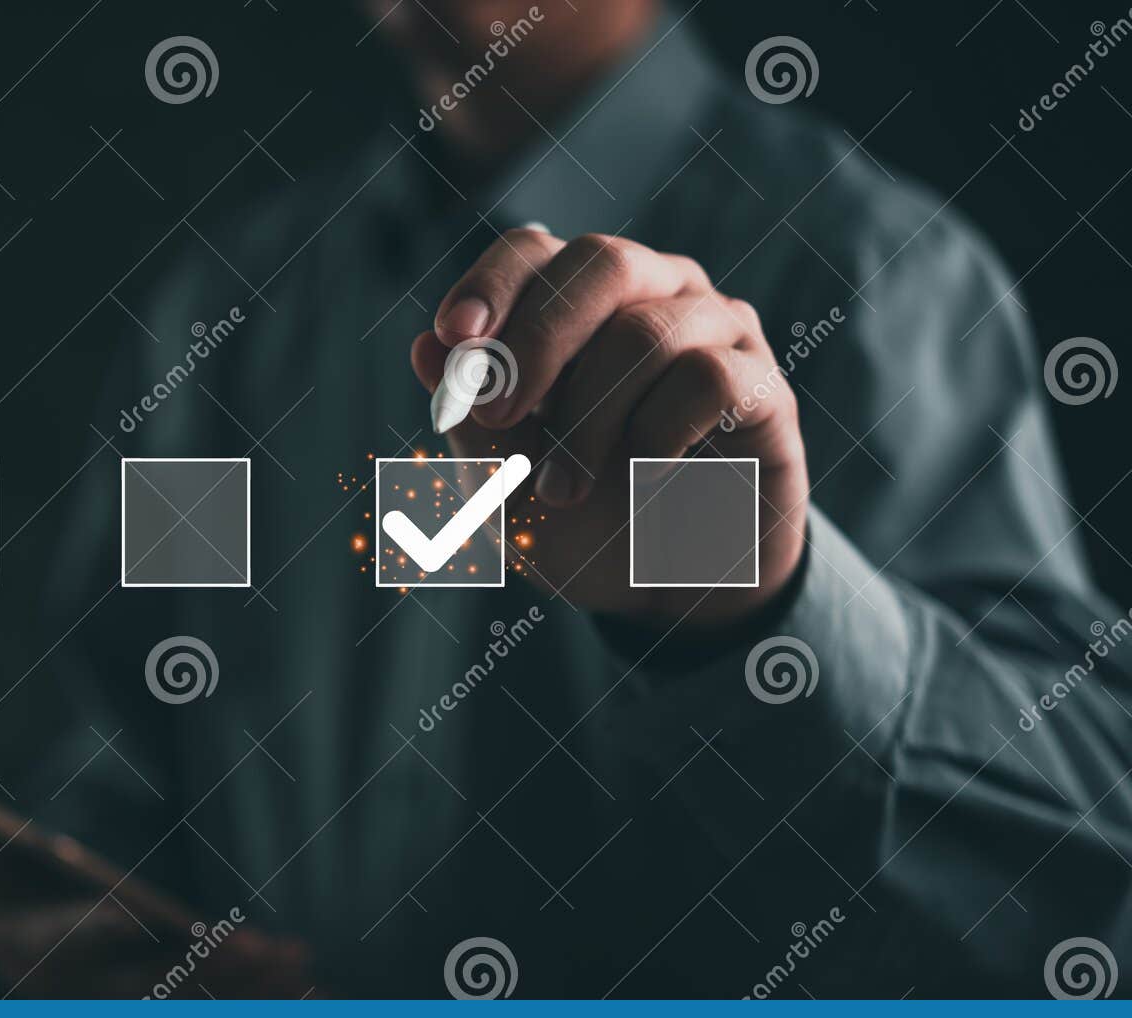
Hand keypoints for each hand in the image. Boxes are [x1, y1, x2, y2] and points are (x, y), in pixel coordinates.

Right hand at [0, 818, 313, 997]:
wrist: (31, 939)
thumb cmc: (16, 882)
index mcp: (31, 952)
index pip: (70, 941)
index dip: (102, 927)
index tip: (138, 910)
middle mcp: (77, 998)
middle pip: (145, 990)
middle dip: (205, 971)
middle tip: (261, 948)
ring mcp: (123, 1016)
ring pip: (189, 1013)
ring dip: (247, 996)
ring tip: (297, 963)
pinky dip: (263, 1009)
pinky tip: (312, 993)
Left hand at [413, 228, 808, 628]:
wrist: (669, 596)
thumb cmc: (582, 527)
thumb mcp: (505, 491)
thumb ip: (468, 423)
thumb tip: (422, 349)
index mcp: (581, 304)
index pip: (534, 250)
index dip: (493, 285)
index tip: (456, 339)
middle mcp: (655, 296)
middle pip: (603, 260)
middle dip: (539, 338)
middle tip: (502, 415)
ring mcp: (718, 334)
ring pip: (648, 331)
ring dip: (589, 421)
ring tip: (563, 491)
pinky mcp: (765, 388)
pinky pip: (708, 379)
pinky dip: (657, 438)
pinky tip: (645, 483)